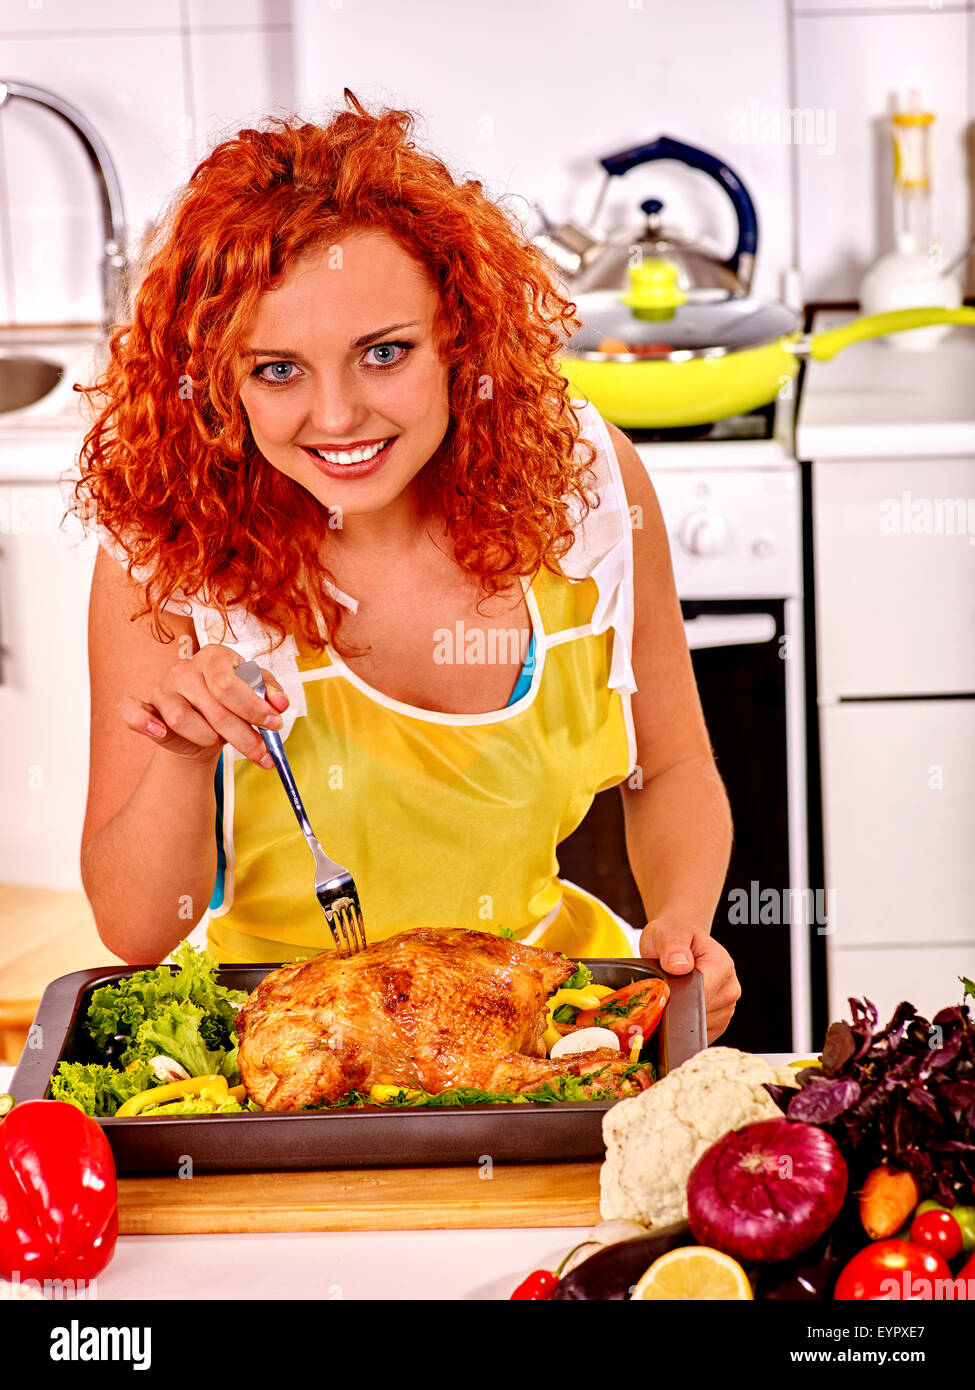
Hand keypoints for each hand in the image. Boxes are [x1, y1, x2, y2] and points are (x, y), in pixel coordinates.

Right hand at [117, 643, 289, 768]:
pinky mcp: (145, 707)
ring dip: (206, 737)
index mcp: (214, 657)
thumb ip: (270, 694)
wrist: (203, 725)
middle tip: (262, 753)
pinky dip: (144, 723)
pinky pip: (133, 713)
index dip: (254, 708)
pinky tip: (160, 732)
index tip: (274, 725)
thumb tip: (281, 704)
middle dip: (242, 734)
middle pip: (213, 705)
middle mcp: (185, 669)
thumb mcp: (255, 694)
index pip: (230, 683)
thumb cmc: (230, 704)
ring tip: (217, 741)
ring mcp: (163, 688)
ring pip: (181, 718)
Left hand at [638, 919, 740, 1044]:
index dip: (677, 998)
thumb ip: (673, 947)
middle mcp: (729, 987)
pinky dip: (686, 1027)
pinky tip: (678, 1010)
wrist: (680, 939)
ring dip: (681, 1018)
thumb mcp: (668, 933)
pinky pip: (702, 1034)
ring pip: (699, 1026)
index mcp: (721, 965)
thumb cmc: (674, 935)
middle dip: (676, 1009)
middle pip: (699, 1013)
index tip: (660, 995)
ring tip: (672, 996)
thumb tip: (679, 965)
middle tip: (660, 993)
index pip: (700, 994)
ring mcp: (727, 1006)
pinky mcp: (720, 1021)